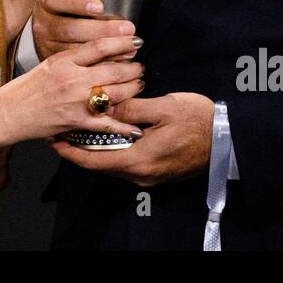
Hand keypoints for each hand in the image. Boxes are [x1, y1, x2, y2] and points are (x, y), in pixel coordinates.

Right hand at [0, 35, 145, 143]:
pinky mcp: (76, 122)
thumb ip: (73, 58)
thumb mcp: (48, 64)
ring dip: (132, 89)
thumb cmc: (25, 89)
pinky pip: (106, 123)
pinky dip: (123, 126)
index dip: (122, 42)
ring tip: (138, 85)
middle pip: (114, 70)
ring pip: (116, 93)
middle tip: (140, 67)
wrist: (7, 113)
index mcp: (64, 60)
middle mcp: (72, 78)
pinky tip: (135, 127)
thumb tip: (101, 52)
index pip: (100, 46)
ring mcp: (75, 101)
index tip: (135, 40)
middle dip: (133, 68)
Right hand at [31, 0, 163, 61]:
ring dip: (107, 51)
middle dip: (103, 30)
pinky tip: (120, 63)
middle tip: (129, 29)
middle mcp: (43, 21)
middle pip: (70, 28)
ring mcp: (47, 43)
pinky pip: (80, 67)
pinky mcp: (56, 61)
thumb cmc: (66, 1)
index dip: (78, 2)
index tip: (100, 6)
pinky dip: (102, 65)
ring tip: (131, 47)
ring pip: (76, 51)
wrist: (44, 26)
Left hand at [49, 93, 213, 186]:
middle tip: (64, 131)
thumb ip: (130, 110)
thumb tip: (105, 108)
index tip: (54, 140)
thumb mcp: (162, 107)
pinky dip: (113, 149)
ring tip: (83, 130)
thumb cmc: (198, 120)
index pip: (93, 161)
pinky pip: (127, 162)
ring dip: (97, 148)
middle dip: (80, 149)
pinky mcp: (157, 171)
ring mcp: (150, 175)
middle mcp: (141, 173)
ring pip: (113, 163)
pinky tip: (110, 134)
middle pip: (101, 164)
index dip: (70, 152)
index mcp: (138, 160)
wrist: (228, 138)